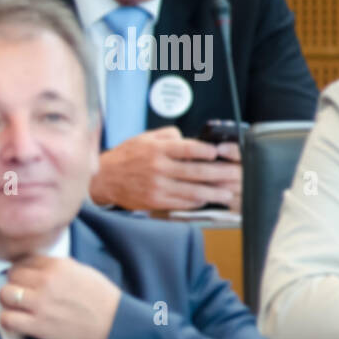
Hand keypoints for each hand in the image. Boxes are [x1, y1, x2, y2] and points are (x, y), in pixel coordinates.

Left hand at [0, 255, 121, 338]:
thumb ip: (58, 267)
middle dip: (15, 284)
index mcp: (58, 265)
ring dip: (8, 302)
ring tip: (18, 308)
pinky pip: (7, 319)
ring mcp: (40, 304)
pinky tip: (18, 322)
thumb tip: (38, 267)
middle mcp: (46, 281)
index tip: (25, 280)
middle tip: (22, 294)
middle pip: (12, 276)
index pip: (24, 261)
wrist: (116, 326)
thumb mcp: (82, 271)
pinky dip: (9, 321)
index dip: (22, 271)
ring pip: (4, 295)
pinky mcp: (38, 326)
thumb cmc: (103, 300)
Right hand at [89, 126, 241, 210]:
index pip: (189, 149)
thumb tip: (188, 138)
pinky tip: (206, 200)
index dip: (208, 152)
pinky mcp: (155, 200)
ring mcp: (157, 186)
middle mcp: (158, 167)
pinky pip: (182, 202)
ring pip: (193, 190)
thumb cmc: (125, 157)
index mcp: (157, 149)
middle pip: (197, 171)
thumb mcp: (144, 138)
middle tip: (235, 174)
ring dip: (214, 192)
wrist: (103, 179)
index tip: (219, 153)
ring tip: (227, 193)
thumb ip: (168, 135)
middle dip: (220, 174)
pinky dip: (196, 202)